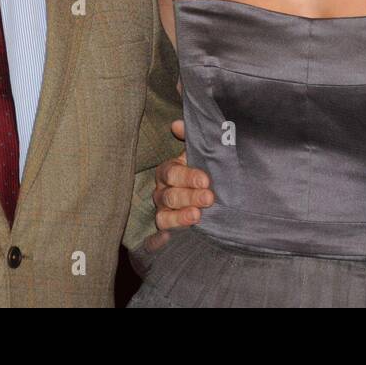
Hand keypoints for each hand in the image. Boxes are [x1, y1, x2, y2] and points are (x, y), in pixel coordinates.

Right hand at [144, 119, 214, 252]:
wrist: (206, 195)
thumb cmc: (200, 172)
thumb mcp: (198, 153)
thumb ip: (190, 137)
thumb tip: (176, 123)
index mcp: (168, 172)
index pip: (172, 173)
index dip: (187, 176)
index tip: (205, 180)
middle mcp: (162, 192)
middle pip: (170, 195)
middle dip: (189, 196)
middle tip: (209, 198)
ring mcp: (163, 213)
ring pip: (164, 216)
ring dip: (179, 217)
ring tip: (197, 216)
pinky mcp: (165, 233)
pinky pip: (156, 239)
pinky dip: (159, 241)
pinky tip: (168, 240)